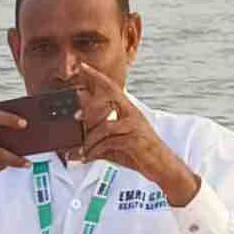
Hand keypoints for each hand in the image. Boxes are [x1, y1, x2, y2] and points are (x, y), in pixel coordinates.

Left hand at [69, 78, 199, 204]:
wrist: (161, 166)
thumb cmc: (138, 154)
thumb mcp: (114, 146)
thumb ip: (96, 143)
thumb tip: (73, 148)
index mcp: (127, 110)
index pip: (111, 87)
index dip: (97, 76)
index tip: (82, 66)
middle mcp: (132, 114)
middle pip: (108, 99)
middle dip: (89, 106)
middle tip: (74, 116)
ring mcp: (134, 126)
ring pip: (104, 127)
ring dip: (89, 141)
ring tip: (81, 152)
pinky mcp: (135, 140)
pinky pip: (109, 143)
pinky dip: (95, 151)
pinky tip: (88, 158)